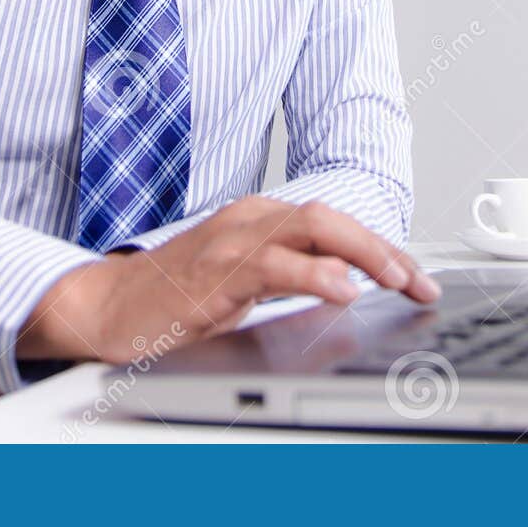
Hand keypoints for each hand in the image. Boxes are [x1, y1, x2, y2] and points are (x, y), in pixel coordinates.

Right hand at [18, 197, 439, 365]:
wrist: (107, 307)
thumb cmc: (175, 298)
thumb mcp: (244, 284)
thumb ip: (291, 280)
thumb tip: (351, 297)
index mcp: (260, 220)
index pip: (335, 226)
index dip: (383, 249)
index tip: (419, 279)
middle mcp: (250, 220)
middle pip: (331, 219)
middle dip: (384, 248)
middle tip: (420, 282)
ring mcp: (232, 242)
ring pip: (313, 229)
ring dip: (364, 254)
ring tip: (397, 279)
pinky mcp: (214, 273)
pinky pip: (273, 265)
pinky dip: (314, 274)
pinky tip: (342, 290)